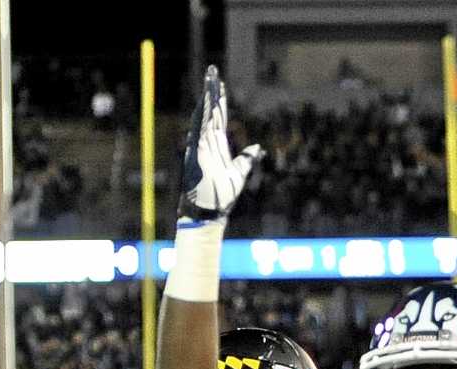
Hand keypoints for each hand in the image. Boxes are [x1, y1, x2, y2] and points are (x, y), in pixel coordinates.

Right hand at [177, 66, 261, 226]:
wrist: (211, 210)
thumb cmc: (223, 194)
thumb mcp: (240, 172)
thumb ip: (247, 158)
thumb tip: (257, 148)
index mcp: (216, 144)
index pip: (218, 116)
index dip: (219, 99)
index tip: (220, 83)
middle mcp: (207, 140)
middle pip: (211, 110)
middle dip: (211, 90)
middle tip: (213, 71)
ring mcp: (201, 144)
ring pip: (205, 115)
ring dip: (207, 97)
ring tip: (210, 78)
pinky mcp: (198, 151)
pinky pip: (201, 128)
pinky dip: (204, 114)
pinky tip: (206, 100)